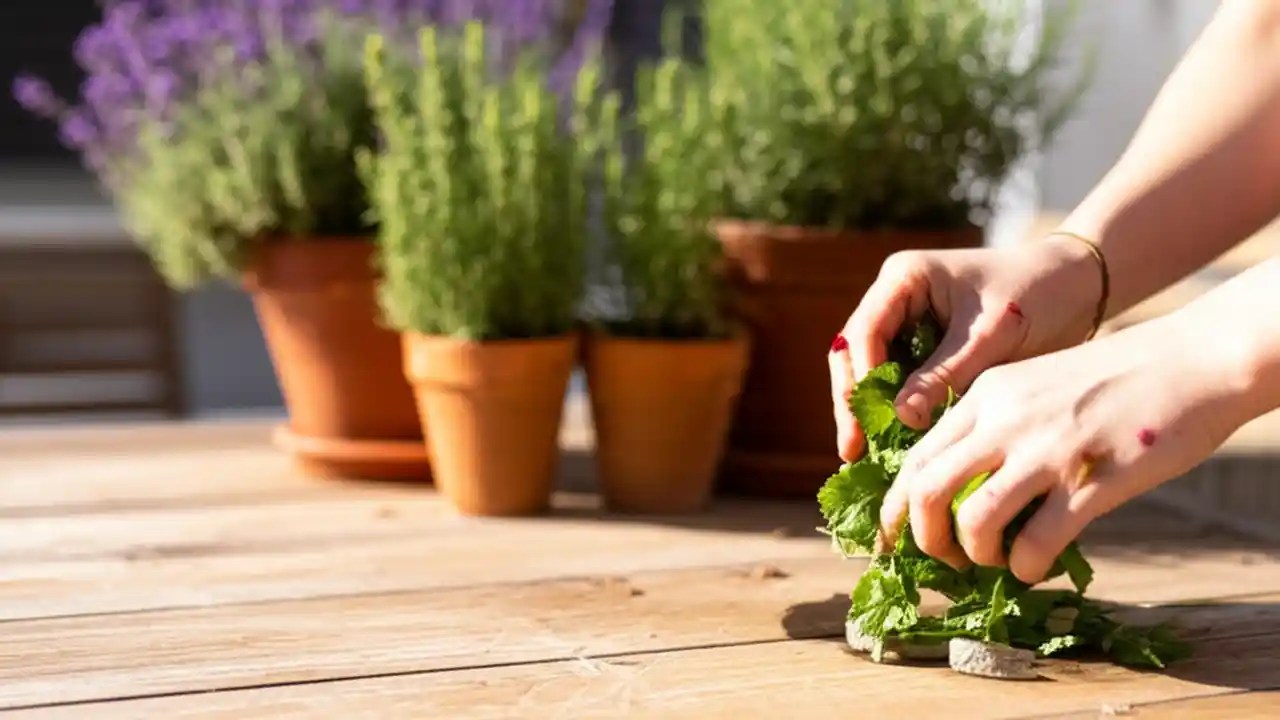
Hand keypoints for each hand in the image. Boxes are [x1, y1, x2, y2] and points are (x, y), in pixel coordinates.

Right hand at [830, 239, 1102, 461]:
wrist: (1076, 285)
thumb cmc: (1037, 295)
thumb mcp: (991, 337)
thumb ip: (945, 374)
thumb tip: (901, 418)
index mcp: (904, 278)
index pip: (864, 332)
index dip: (860, 379)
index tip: (868, 423)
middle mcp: (895, 298)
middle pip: (854, 353)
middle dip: (852, 401)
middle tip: (851, 449)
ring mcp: (905, 322)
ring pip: (868, 371)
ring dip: (867, 411)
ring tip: (864, 455)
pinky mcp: (922, 346)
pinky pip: (897, 381)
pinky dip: (894, 411)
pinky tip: (893, 445)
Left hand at [878, 314, 1252, 581]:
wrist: (1189, 359)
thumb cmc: (1111, 380)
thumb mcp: (1033, 386)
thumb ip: (993, 427)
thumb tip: (958, 492)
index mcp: (984, 396)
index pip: (913, 457)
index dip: (895, 508)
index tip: (893, 540)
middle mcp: (1005, 420)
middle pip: (926, 490)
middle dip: (923, 539)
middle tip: (945, 560)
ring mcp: (1048, 449)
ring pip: (972, 520)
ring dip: (974, 556)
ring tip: (995, 561)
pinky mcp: (1093, 480)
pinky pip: (1037, 542)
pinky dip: (1025, 567)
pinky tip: (1035, 568)